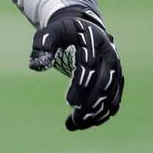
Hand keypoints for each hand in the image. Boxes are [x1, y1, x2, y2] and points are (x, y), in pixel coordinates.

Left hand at [30, 6, 123, 130]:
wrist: (82, 27)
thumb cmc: (62, 31)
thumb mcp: (50, 32)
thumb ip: (42, 44)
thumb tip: (36, 66)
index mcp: (93, 42)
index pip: (88, 66)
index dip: (80, 85)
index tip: (69, 103)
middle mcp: (109, 55)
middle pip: (105, 82)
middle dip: (92, 103)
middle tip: (77, 120)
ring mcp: (116, 67)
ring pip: (112, 93)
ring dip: (98, 112)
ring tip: (79, 125)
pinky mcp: (116, 78)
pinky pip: (114, 97)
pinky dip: (105, 111)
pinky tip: (90, 122)